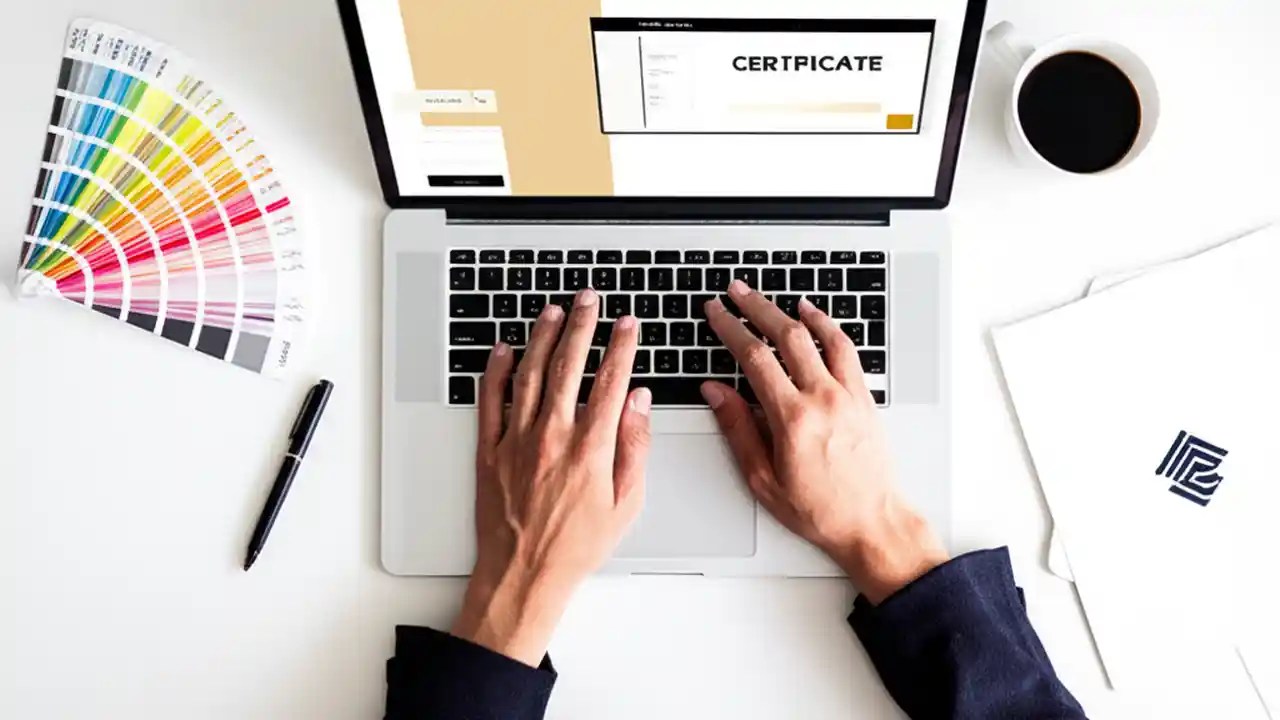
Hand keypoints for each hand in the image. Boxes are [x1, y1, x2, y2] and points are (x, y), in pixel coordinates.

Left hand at [452, 289, 651, 665]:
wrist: (523, 575)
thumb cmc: (575, 547)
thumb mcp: (626, 504)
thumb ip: (635, 448)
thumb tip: (638, 404)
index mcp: (590, 449)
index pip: (610, 381)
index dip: (621, 347)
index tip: (627, 324)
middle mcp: (552, 437)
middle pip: (567, 366)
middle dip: (582, 326)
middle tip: (589, 300)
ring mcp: (516, 441)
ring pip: (528, 374)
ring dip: (542, 338)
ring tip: (553, 313)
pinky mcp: (489, 451)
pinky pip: (490, 401)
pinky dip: (495, 371)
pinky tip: (503, 350)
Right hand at [700, 280, 947, 603]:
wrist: (872, 523)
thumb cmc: (820, 509)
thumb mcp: (763, 479)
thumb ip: (738, 429)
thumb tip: (716, 392)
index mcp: (792, 419)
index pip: (754, 358)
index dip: (730, 328)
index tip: (717, 312)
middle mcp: (822, 399)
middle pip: (785, 336)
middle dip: (755, 308)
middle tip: (735, 292)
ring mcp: (847, 395)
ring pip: (819, 336)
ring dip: (791, 311)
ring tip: (770, 298)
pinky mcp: (864, 398)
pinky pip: (846, 350)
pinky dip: (829, 327)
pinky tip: (815, 318)